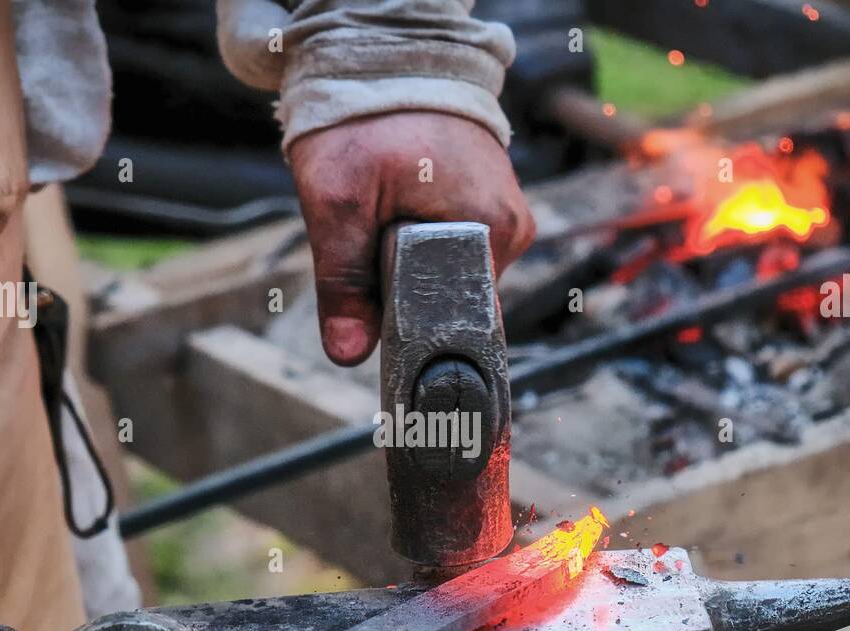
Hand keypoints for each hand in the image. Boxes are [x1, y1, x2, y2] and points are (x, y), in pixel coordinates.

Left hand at [288, 110, 535, 365]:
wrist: (385, 58)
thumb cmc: (365, 118)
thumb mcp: (338, 203)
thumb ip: (344, 281)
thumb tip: (348, 351)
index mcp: (491, 231)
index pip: (463, 320)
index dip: (415, 329)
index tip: (382, 319)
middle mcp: (511, 228)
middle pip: (452, 300)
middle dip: (405, 291)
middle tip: (373, 244)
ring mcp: (506, 216)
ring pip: (450, 277)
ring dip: (411, 266)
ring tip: (386, 221)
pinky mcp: (492, 207)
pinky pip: (455, 251)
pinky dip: (422, 245)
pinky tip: (402, 213)